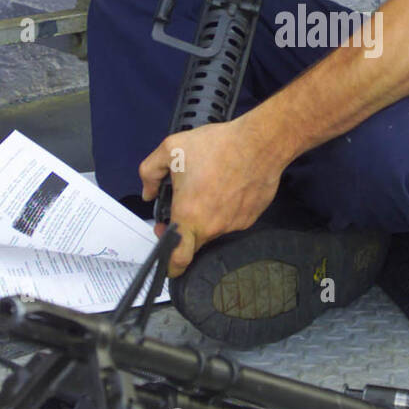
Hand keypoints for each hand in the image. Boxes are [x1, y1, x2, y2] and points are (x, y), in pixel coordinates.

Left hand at [138, 116, 283, 277]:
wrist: (260, 143)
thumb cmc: (218, 145)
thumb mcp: (171, 149)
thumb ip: (150, 173)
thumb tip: (149, 192)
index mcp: (189, 214)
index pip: (179, 258)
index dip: (170, 265)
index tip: (167, 263)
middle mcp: (212, 225)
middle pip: (194, 242)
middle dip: (184, 232)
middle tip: (182, 209)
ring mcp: (233, 224)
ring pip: (213, 229)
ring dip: (206, 217)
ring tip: (208, 188)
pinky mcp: (250, 217)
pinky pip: (231, 220)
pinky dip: (225, 210)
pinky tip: (226, 188)